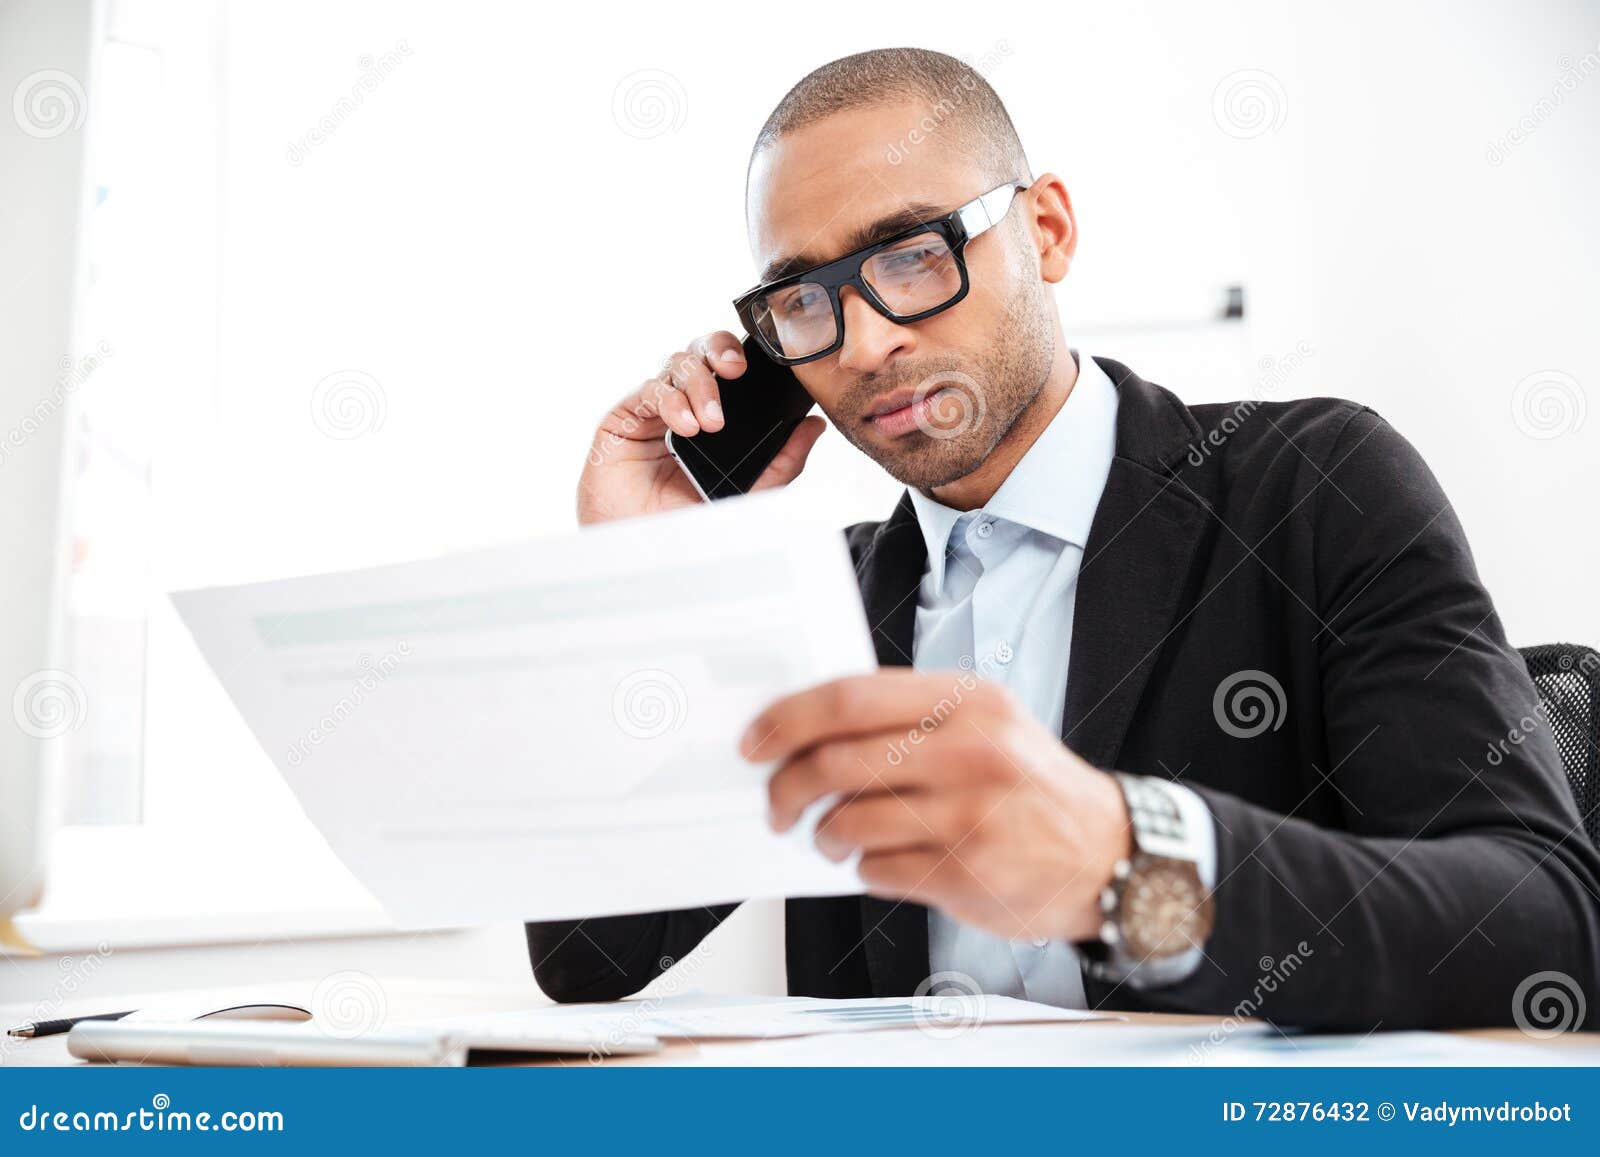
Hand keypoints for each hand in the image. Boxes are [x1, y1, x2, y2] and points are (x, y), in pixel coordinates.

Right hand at [577, 330, 826, 525]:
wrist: (649, 555)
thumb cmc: (691, 527)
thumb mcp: (750, 494)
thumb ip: (783, 461)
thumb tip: (815, 426)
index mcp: (714, 419)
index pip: (727, 370)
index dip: (741, 356)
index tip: (762, 367)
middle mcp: (683, 407)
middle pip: (702, 352)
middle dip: (720, 350)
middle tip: (736, 371)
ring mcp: (653, 411)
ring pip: (678, 364)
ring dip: (700, 385)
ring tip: (711, 423)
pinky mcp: (624, 419)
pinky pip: (650, 390)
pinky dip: (670, 402)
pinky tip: (685, 427)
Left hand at [741, 670, 1131, 941]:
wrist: (1110, 855)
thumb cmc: (1032, 786)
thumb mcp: (987, 723)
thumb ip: (908, 717)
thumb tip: (809, 730)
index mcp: (968, 701)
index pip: (850, 699)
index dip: (788, 719)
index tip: (756, 740)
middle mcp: (971, 751)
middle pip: (836, 763)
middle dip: (787, 787)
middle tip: (777, 804)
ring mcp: (970, 815)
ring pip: (848, 823)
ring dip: (825, 836)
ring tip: (834, 837)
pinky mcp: (966, 873)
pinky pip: (876, 871)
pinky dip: (864, 870)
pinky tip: (884, 861)